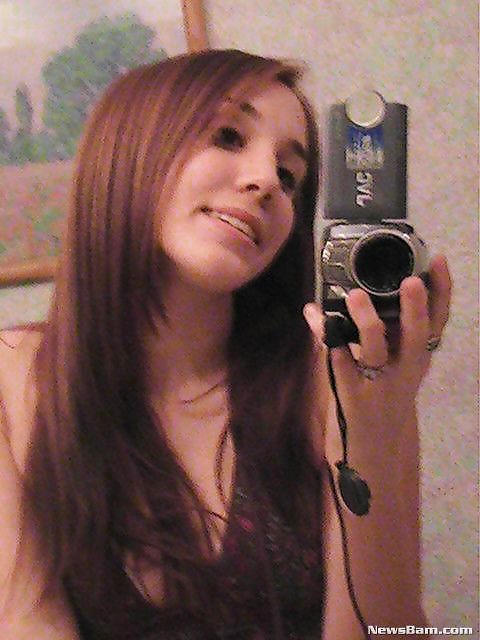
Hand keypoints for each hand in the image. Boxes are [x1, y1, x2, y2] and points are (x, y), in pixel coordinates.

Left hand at [303, 255, 451, 455]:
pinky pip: (337, 362)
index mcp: (419, 356)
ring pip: (375, 350)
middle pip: (417, 337)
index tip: (437, 261)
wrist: (376, 444)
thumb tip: (370, 285)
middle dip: (414, 309)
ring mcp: (378, 383)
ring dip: (366, 322)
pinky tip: (315, 317)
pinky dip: (326, 338)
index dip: (442, 292)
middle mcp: (405, 368)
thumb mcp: (400, 363)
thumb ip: (391, 329)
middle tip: (409, 282)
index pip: (438, 321)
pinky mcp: (350, 394)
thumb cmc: (386, 391)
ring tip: (354, 296)